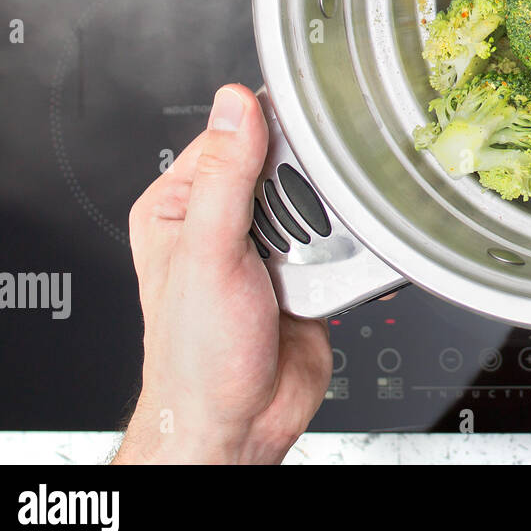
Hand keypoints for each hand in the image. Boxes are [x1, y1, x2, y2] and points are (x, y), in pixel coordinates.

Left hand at [114, 85, 330, 463]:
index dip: (268, 133)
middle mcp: (222, 222)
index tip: (302, 133)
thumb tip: (236, 106)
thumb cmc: (197, 356)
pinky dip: (350, 253)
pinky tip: (338, 268)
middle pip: (286, 167)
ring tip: (312, 257)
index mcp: (180, 204)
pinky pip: (342, 242)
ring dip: (328, 230)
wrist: (237, 425)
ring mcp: (266, 248)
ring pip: (319, 203)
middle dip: (305, 194)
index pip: (232, 137)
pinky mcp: (306, 273)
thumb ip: (225, 176)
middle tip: (299, 222)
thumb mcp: (206, 253)